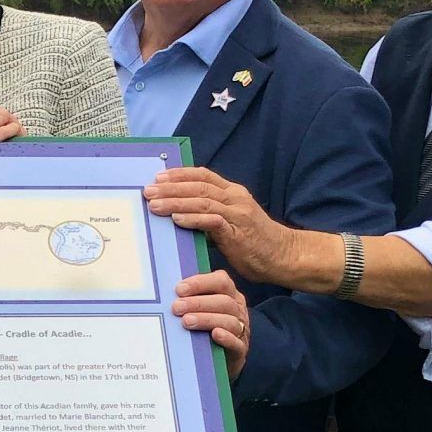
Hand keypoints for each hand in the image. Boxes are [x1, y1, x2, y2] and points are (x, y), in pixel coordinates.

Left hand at [144, 167, 294, 283]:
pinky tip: (176, 219)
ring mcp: (237, 212)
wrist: (283, 257)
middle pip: (198, 185)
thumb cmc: (255, 245)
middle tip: (148, 190)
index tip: (158, 177)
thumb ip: (209, 219)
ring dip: (175, 201)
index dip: (179, 174)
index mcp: (233, 193)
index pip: (203, 175)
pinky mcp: (238, 230)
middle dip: (170, 187)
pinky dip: (192, 218)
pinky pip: (212, 220)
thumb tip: (182, 218)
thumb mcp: (230, 226)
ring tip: (155, 204)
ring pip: (202, 200)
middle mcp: (235, 198)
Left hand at [171, 268, 250, 378]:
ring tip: (186, 321)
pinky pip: (236, 342)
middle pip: (223, 301)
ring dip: (207, 319)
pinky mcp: (240, 349)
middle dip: (198, 303)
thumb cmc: (205, 328)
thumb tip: (165, 292)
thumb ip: (190, 298)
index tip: (179, 289)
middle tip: (176, 308)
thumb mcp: (200, 309)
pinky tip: (215, 334)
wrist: (220, 358)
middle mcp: (237, 309)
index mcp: (229, 294)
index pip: (221, 281)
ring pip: (229, 321)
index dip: (200, 283)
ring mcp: (241, 329)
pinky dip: (227, 337)